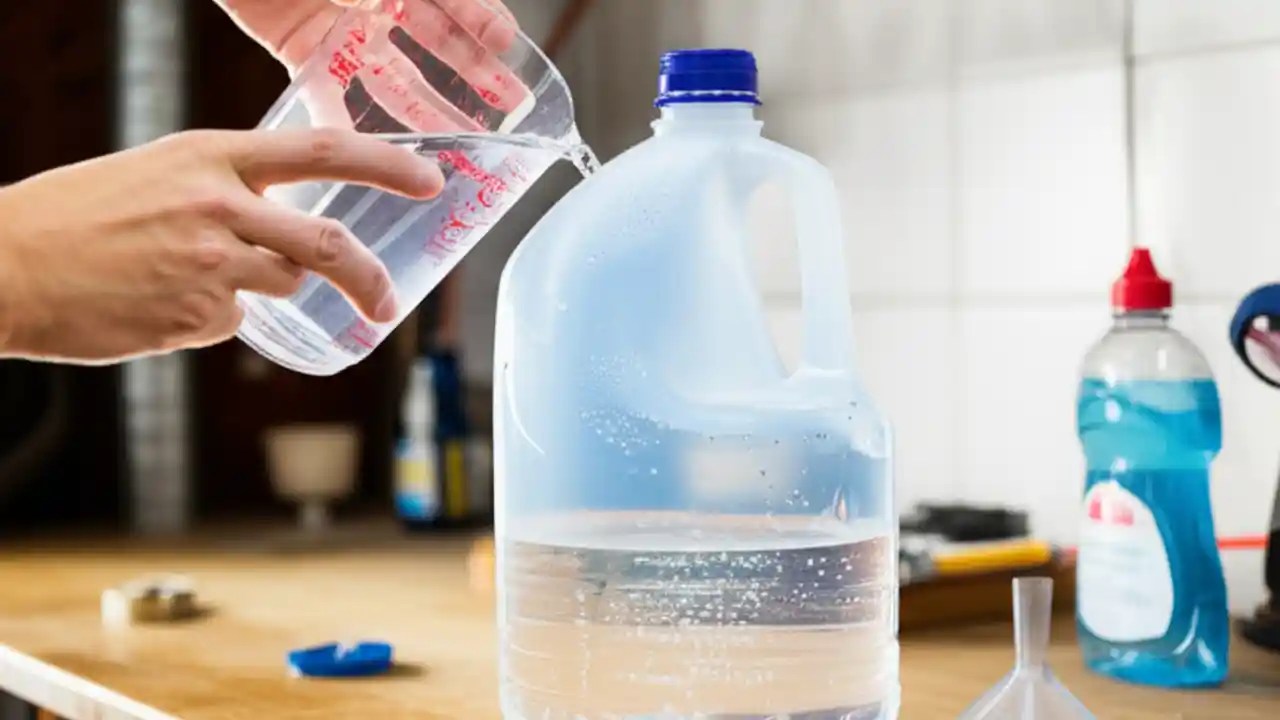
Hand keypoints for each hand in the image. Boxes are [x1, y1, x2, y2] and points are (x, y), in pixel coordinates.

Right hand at [0, 129, 443, 362]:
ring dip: (262, 290)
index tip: (431, 183)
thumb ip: (228, 188)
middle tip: (388, 303)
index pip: (324, 151)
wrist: (5, 265)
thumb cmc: (78, 215)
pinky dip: (213, 316)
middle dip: (370, 279)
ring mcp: (209, 265)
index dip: (388, 166)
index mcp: (212, 155)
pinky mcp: (195, 316)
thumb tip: (283, 220)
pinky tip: (160, 303)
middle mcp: (219, 206)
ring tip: (192, 277)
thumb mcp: (161, 172)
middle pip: (327, 244)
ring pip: (282, 286)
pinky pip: (234, 321)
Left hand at [216, 0, 526, 130]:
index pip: (458, 3)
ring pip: (394, 77)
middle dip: (473, 79)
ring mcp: (344, 25)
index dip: (484, 24)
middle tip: (508, 112)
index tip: (510, 55)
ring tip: (453, 146)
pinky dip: (344, 120)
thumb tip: (464, 23)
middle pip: (437, 45)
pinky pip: (330, 91)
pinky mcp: (303, 46)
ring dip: (423, 112)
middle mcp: (380, 1)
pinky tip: (367, 150)